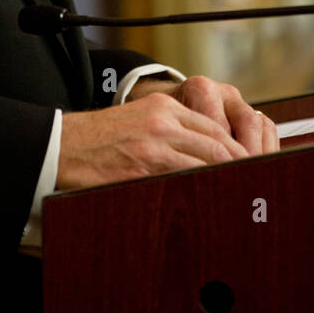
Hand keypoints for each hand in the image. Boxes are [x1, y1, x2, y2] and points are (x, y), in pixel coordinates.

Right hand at [58, 75, 278, 190]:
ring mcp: (154, 145)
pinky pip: (184, 180)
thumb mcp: (136, 122)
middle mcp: (163, 122)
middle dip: (239, 166)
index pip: (213, 128)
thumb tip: (202, 157)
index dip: (234, 150)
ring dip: (226, 180)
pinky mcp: (143, 168)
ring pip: (207, 161)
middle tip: (255, 186)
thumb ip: (169, 132)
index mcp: (163, 108)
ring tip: (241, 197)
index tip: (248, 167)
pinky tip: (210, 204)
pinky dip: (202, 192)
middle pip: (217, 143)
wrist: (59, 147)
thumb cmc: (96, 141)